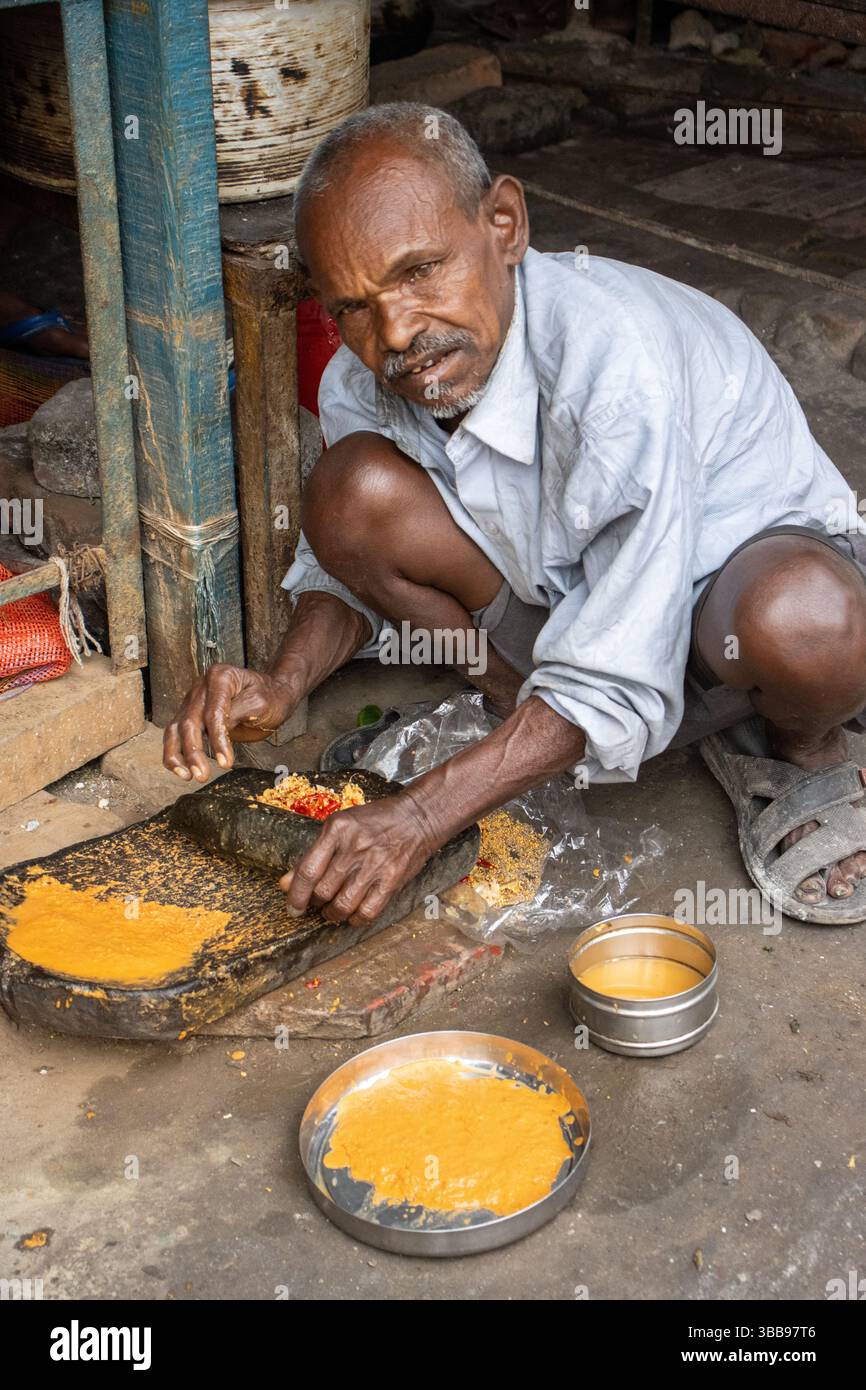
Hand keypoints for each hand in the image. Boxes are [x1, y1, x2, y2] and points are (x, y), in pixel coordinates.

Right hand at [162, 663, 296, 780]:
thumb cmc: (270, 697)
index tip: (226, 762)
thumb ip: (238, 713)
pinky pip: (176, 735)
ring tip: (187, 776)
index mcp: (220, 677)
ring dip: (177, 755)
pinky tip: (182, 770)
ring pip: (175, 729)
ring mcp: (193, 700)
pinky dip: (175, 754)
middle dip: (194, 751)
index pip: (213, 712)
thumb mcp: (260, 703)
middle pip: (190, 721)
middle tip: (202, 774)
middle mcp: (201, 686)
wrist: (273, 694)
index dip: (218, 739)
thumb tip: (219, 730)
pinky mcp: (190, 715)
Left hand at [279, 794, 439, 925]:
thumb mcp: (340, 827)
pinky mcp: (392, 880)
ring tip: (332, 911)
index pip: (308, 871)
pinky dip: (356, 920)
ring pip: (343, 905)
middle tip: (316, 904)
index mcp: (337, 829)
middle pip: (323, 891)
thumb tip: (285, 883)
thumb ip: (313, 855)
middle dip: (315, 904)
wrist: (417, 817)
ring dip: (332, 914)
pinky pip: (367, 912)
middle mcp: (355, 847)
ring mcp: (374, 865)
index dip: (296, 895)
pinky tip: (353, 915)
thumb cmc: (375, 821)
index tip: (293, 907)